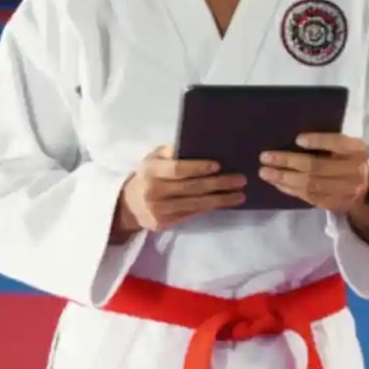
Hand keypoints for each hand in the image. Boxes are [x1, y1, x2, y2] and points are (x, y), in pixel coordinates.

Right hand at [111, 145, 246, 241]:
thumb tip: (199, 145)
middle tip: (240, 180)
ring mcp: (158, 210)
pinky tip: (223, 203)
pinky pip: (191, 215)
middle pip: (191, 188)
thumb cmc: (148, 175)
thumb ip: (172, 152)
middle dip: (219, 184)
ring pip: (195, 204)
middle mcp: (153, 191)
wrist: (129, 204)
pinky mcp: (164, 223)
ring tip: (240, 195)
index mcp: (150, 170)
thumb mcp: (153, 158)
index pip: (177, 169)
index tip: (219, 165)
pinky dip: (209, 208)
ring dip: (220, 200)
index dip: (198, 167)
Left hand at [259, 134, 368, 212]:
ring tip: (265, 172)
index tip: (298, 139)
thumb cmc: (348, 159)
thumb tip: (294, 139)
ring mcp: (345, 191)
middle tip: (265, 157)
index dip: (318, 141)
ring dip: (284, 179)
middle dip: (288, 162)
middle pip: (318, 167)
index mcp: (356, 150)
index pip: (337, 143)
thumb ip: (328, 141)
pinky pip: (309, 197)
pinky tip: (276, 183)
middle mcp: (354, 171)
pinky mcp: (335, 205)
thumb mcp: (346, 146)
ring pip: (311, 185)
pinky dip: (290, 190)